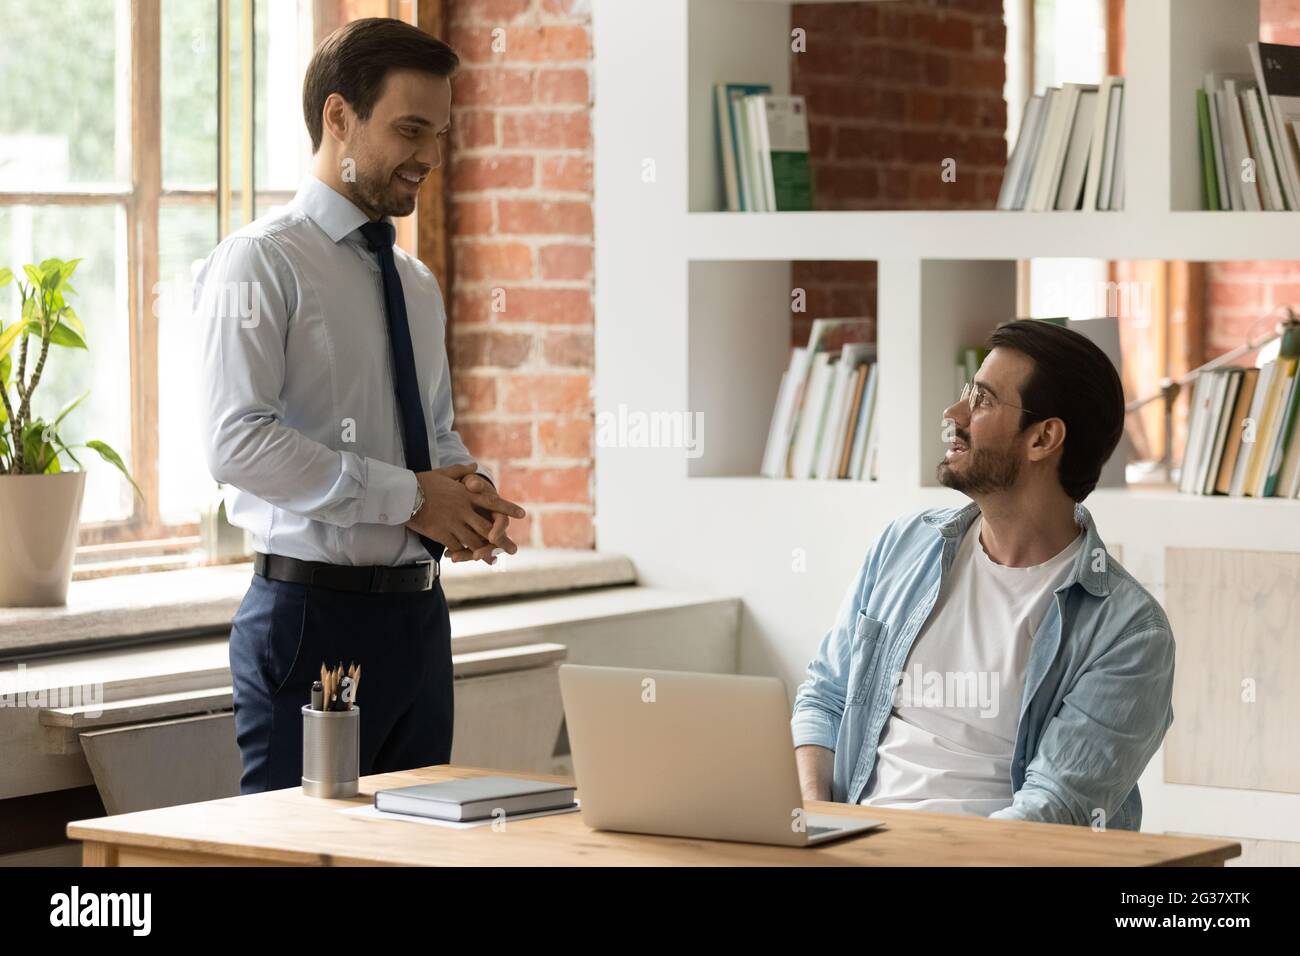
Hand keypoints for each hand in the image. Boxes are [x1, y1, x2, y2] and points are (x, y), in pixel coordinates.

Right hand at [406, 463, 524, 560]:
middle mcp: (464, 510)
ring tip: (494, 559)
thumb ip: (462, 472)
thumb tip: (475, 466)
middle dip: (501, 540)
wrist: (404, 494)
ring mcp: (454, 523)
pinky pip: (457, 546)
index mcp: (467, 495)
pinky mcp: (442, 534)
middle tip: (513, 549)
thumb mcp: (444, 473)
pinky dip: (463, 553)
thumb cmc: (423, 482)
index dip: (508, 508)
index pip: (493, 502)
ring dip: (485, 551)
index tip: (521, 514)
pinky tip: (468, 559)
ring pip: (475, 541)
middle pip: (487, 528)